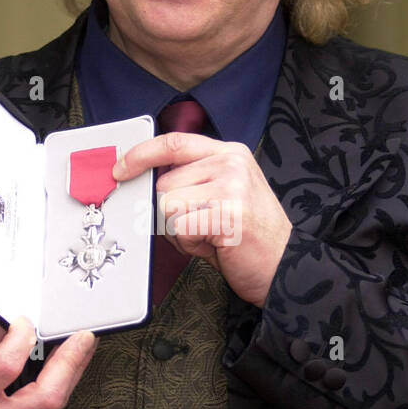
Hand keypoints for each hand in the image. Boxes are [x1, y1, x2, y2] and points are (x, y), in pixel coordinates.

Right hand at [0, 317, 97, 408]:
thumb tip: (11, 324)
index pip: (5, 364)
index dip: (21, 338)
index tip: (27, 324)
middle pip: (47, 395)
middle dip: (71, 361)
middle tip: (83, 338)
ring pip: (55, 406)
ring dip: (71, 374)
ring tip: (78, 351)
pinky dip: (55, 394)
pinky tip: (59, 378)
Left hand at [113, 131, 292, 308]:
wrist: (287, 266)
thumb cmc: (249, 237)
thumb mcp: (223, 195)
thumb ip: (192, 181)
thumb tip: (144, 181)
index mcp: (230, 153)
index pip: (174, 143)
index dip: (141, 154)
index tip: (121, 169)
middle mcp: (231, 164)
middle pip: (164, 183)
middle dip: (171, 213)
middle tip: (202, 226)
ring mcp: (232, 186)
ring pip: (168, 206)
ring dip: (180, 230)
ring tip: (211, 235)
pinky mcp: (228, 213)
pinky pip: (180, 228)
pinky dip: (190, 244)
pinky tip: (216, 245)